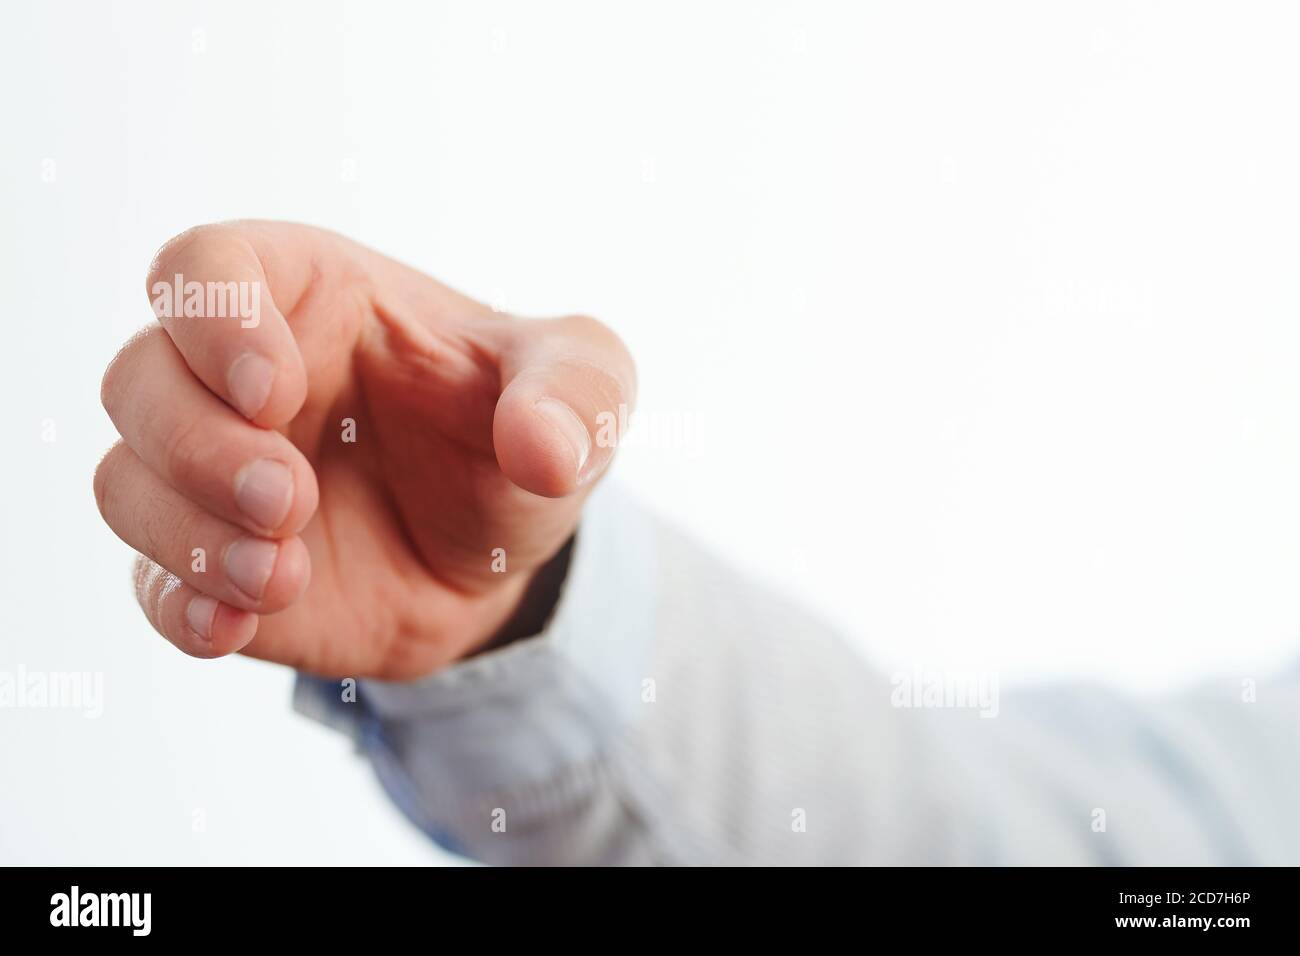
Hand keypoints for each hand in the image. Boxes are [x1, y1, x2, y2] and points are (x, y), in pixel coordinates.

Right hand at [94, 221, 633, 678]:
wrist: (506, 558)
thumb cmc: (521, 434)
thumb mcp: (585, 391)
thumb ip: (576, 396)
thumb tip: (541, 451)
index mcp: (312, 299)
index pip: (202, 268)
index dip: (212, 320)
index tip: (275, 390)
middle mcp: (239, 381)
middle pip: (138, 379)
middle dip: (197, 444)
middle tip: (290, 497)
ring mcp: (216, 478)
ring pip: (125, 482)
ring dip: (188, 531)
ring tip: (285, 571)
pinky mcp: (215, 567)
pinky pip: (151, 585)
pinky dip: (180, 607)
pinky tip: (239, 625)